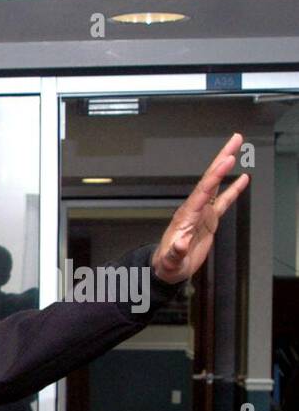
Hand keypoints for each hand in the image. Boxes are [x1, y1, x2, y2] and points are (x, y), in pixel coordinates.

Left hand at [152, 133, 250, 283]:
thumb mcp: (171, 261)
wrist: (168, 268)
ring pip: (216, 185)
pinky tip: (243, 179)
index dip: (215, 176)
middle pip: (209, 180)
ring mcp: (202, 212)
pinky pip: (223, 200)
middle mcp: (194, 209)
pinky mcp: (209, 219)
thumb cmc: (168, 264)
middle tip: (234, 141)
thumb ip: (175, 252)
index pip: (202, 192)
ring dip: (225, 167)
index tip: (226, 161)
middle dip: (221, 160)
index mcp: (186, 216)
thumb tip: (180, 243)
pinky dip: (233, 189)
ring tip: (236, 149)